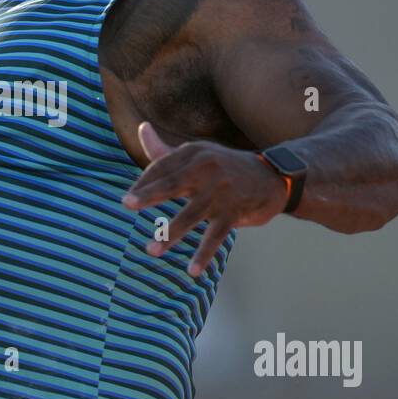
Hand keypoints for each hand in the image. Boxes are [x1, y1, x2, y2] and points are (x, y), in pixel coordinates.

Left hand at [121, 121, 288, 275]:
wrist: (270, 177)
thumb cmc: (223, 167)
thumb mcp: (196, 155)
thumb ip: (164, 150)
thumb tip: (141, 127)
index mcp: (194, 153)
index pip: (162, 166)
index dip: (144, 183)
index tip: (127, 200)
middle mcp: (207, 168)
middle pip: (173, 183)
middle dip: (150, 194)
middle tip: (127, 204)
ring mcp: (222, 190)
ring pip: (191, 215)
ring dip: (170, 233)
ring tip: (151, 250)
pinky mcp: (235, 211)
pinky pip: (216, 235)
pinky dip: (204, 253)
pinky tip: (192, 270)